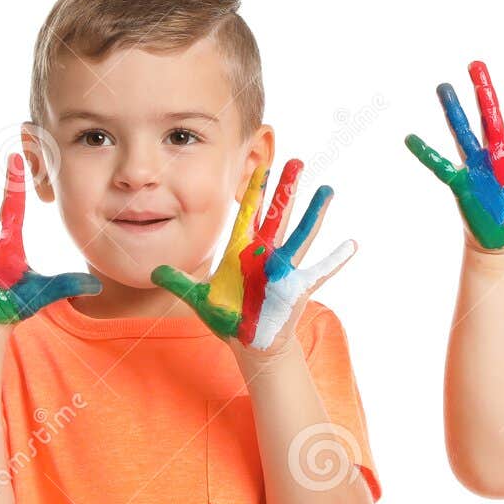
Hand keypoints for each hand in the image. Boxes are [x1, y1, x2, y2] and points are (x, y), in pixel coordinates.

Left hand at [152, 158, 355, 352]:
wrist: (248, 342)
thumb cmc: (227, 317)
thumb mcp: (198, 298)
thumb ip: (177, 282)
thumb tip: (151, 270)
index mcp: (242, 251)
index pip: (248, 213)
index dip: (254, 190)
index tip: (261, 166)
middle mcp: (265, 254)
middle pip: (277, 214)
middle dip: (286, 188)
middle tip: (296, 160)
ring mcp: (283, 268)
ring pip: (301, 233)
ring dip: (314, 212)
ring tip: (327, 188)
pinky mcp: (296, 287)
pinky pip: (320, 270)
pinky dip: (336, 259)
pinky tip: (351, 244)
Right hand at [404, 61, 503, 251]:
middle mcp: (500, 157)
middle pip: (492, 117)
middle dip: (484, 91)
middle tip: (475, 63)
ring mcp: (479, 168)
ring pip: (465, 132)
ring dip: (454, 110)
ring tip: (443, 86)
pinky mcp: (462, 184)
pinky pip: (441, 165)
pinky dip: (426, 153)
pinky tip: (411, 137)